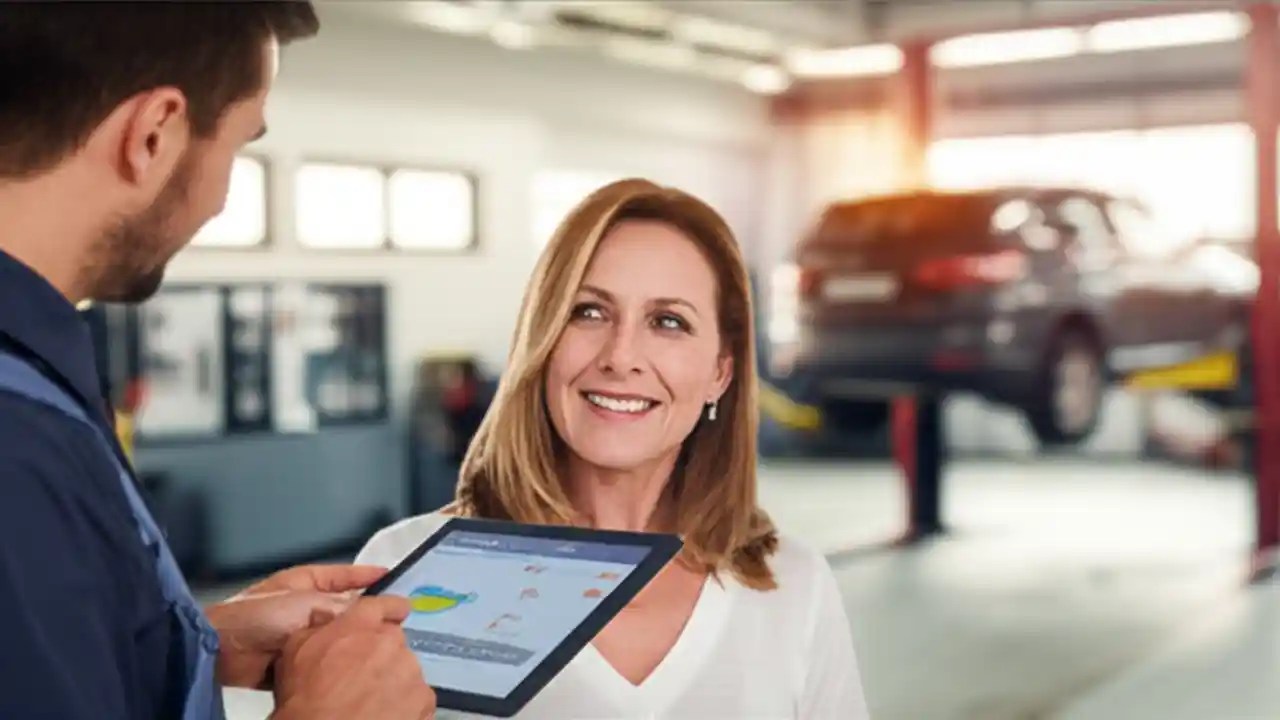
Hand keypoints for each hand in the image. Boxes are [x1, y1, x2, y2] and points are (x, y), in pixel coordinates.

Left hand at [206, 564, 389, 688]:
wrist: (223, 650)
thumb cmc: (259, 616)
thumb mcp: (307, 604)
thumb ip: (344, 607)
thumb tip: (377, 612)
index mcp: (305, 583)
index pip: (344, 575)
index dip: (368, 576)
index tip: (393, 577)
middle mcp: (304, 605)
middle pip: (343, 609)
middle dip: (366, 614)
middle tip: (397, 619)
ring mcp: (298, 633)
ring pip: (334, 636)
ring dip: (351, 642)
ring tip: (381, 645)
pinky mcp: (294, 659)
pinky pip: (321, 659)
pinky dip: (334, 663)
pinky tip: (354, 666)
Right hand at [272, 595, 435, 719]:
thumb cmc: (305, 697)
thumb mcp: (296, 653)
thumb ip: (317, 629)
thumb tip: (326, 620)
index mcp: (360, 625)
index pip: (381, 605)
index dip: (388, 610)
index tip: (395, 613)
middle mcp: (390, 641)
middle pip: (393, 642)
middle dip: (382, 655)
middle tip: (364, 678)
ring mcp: (411, 671)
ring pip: (406, 670)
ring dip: (394, 681)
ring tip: (373, 701)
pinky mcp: (424, 699)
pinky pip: (418, 698)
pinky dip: (406, 706)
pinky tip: (386, 715)